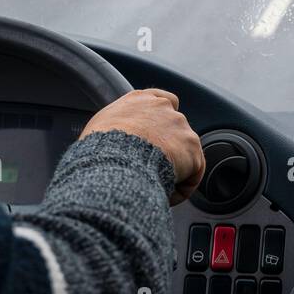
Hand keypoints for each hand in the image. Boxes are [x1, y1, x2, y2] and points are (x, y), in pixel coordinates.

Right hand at [82, 88, 203, 204]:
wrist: (115, 160)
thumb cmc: (99, 148)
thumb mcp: (100, 127)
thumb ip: (116, 127)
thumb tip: (112, 144)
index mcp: (140, 100)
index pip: (163, 101)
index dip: (165, 118)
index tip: (159, 135)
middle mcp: (164, 108)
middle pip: (176, 129)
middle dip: (167, 149)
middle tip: (150, 171)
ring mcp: (181, 126)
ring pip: (185, 153)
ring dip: (174, 169)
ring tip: (154, 186)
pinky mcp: (192, 148)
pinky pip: (193, 173)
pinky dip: (182, 187)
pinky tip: (164, 194)